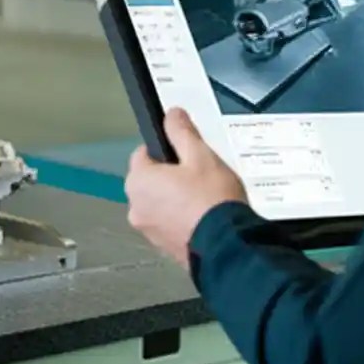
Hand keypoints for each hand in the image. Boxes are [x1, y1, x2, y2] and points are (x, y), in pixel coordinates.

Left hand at [124, 108, 249, 266]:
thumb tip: (172, 115)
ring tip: (205, 199)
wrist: (227, 246)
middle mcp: (136, 208)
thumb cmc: (212, 200)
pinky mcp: (164, 248)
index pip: (143, 154)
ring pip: (159, 205)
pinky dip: (181, 220)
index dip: (166, 150)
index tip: (185, 155)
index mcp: (138, 181)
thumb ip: (181, 132)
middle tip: (199, 177)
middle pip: (150, 181)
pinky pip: (169, 225)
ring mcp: (148, 231)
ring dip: (175, 200)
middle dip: (171, 177)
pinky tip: (204, 218)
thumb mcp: (201, 155)